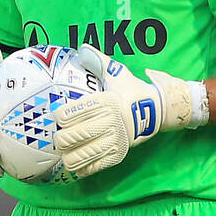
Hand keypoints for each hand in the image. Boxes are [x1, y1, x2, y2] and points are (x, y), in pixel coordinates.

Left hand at [53, 46, 208, 178]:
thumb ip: (99, 61)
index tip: (58, 117)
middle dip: (61, 139)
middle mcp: (108, 122)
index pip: (73, 112)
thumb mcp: (118, 73)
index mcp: (105, 101)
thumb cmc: (132, 90)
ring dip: (69, 156)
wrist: (158, 109)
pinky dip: (83, 168)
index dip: (61, 116)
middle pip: (73, 135)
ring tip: (65, 154)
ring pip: (82, 154)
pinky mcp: (119, 153)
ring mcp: (114, 140)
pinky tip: (76, 166)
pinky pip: (96, 166)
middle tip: (58, 138)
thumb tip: (82, 47)